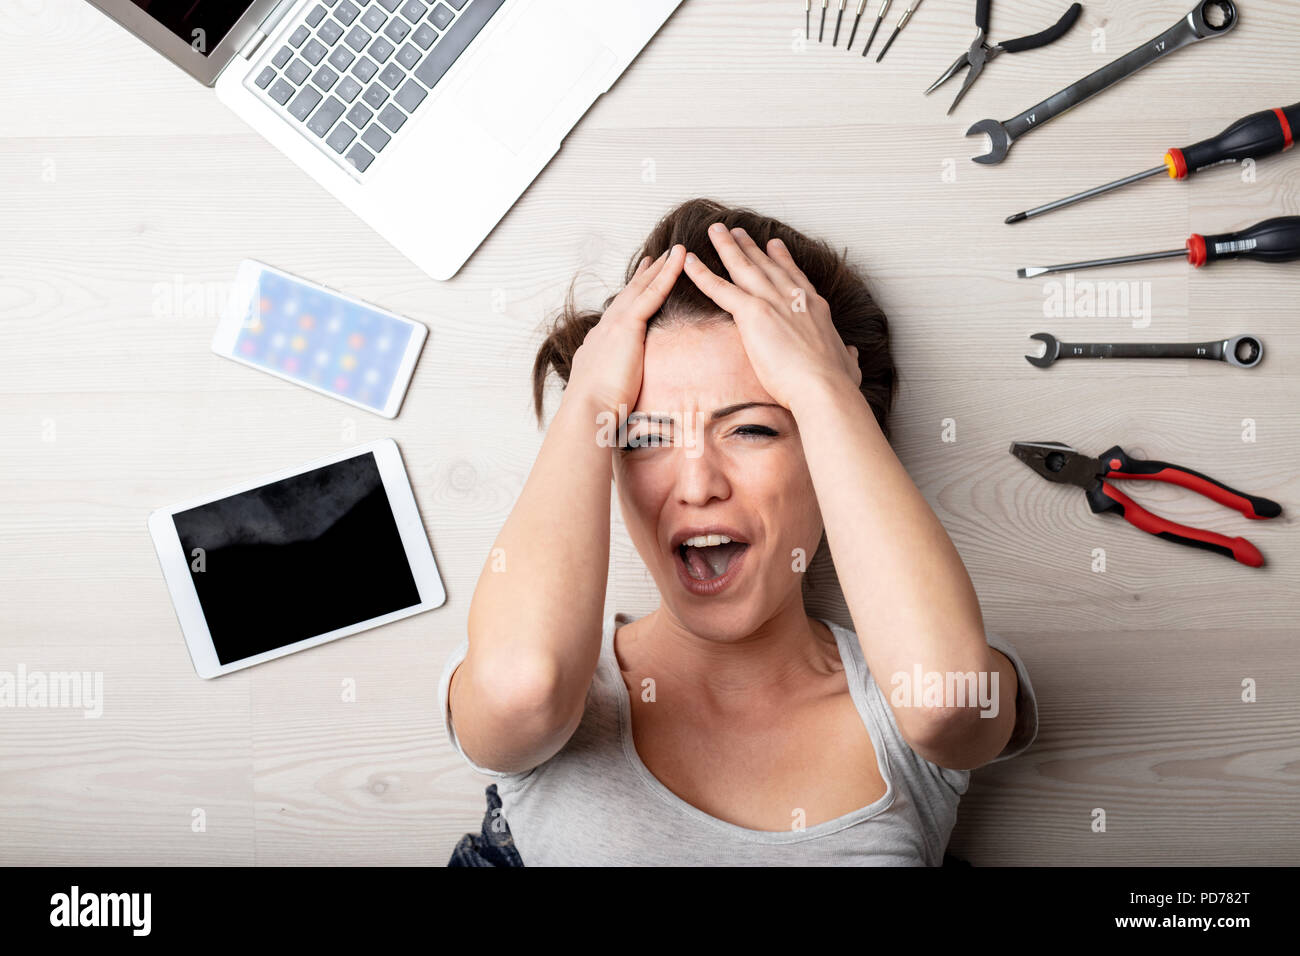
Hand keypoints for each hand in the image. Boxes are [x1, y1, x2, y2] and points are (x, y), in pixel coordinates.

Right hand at [566, 245, 685, 414]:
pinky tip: (680, 259)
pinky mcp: (627, 326)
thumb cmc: (596, 414)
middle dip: (642, 277)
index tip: (637, 288)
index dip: (629, 301)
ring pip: (642, 289)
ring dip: (659, 268)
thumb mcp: (605, 397)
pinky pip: (652, 293)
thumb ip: (614, 392)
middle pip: (628, 297)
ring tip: (676, 251)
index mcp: (598, 347)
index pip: (618, 318)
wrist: (586, 411)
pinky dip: (666, 274)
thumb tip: (619, 404)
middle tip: (654, 258)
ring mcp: (614, 325)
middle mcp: (604, 330)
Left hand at [683, 224, 860, 411]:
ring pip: (744, 267)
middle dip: (750, 247)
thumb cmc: (836, 383)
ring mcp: (773, 301)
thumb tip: (852, 354)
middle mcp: (794, 297)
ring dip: (727, 247)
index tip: (773, 245)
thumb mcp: (849, 364)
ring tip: (715, 231)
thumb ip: (847, 356)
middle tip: (737, 231)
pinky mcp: (753, 313)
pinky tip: (689, 262)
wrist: (824, 388)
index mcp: (815, 309)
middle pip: (767, 265)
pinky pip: (720, 289)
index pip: (794, 278)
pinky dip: (702, 274)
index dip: (782, 260)